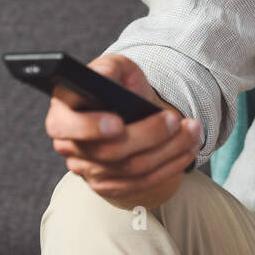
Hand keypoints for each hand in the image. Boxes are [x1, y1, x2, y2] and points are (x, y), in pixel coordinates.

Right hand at [44, 54, 202, 209]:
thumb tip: (102, 76)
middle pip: (109, 152)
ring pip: (132, 169)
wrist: (131, 110)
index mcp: (62, 114)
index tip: (119, 123)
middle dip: (148, 135)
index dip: (90, 127)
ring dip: (169, 150)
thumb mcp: (114, 68)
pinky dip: (171, 165)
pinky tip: (189, 148)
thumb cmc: (119, 86)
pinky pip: (143, 183)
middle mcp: (69, 147)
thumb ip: (107, 68)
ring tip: (192, 130)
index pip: (65, 127)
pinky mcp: (110, 186)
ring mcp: (88, 170)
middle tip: (173, 119)